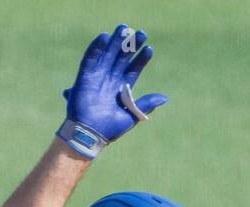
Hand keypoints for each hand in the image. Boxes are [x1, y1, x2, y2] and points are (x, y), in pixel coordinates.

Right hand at [63, 24, 166, 142]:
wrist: (90, 135)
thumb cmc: (110, 129)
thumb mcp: (132, 115)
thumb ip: (146, 104)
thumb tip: (164, 98)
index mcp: (122, 89)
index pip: (133, 69)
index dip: (141, 60)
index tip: (149, 49)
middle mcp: (110, 80)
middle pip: (122, 58)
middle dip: (130, 46)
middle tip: (140, 34)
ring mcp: (97, 77)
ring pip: (108, 55)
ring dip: (115, 42)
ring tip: (124, 29)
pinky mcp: (84, 78)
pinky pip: (90, 59)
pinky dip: (95, 48)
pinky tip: (104, 37)